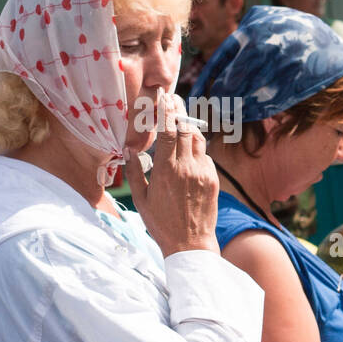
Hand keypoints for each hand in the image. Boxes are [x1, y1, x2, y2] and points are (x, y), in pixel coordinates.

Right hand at [125, 89, 218, 257]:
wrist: (191, 244)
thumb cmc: (161, 224)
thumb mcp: (141, 200)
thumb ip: (135, 173)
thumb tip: (129, 151)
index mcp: (166, 171)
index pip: (167, 131)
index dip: (166, 110)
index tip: (163, 96)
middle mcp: (187, 167)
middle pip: (184, 128)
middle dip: (178, 111)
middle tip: (173, 99)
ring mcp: (203, 172)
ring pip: (197, 139)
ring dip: (188, 126)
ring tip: (180, 118)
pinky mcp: (213, 179)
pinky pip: (204, 156)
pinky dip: (196, 149)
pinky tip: (188, 150)